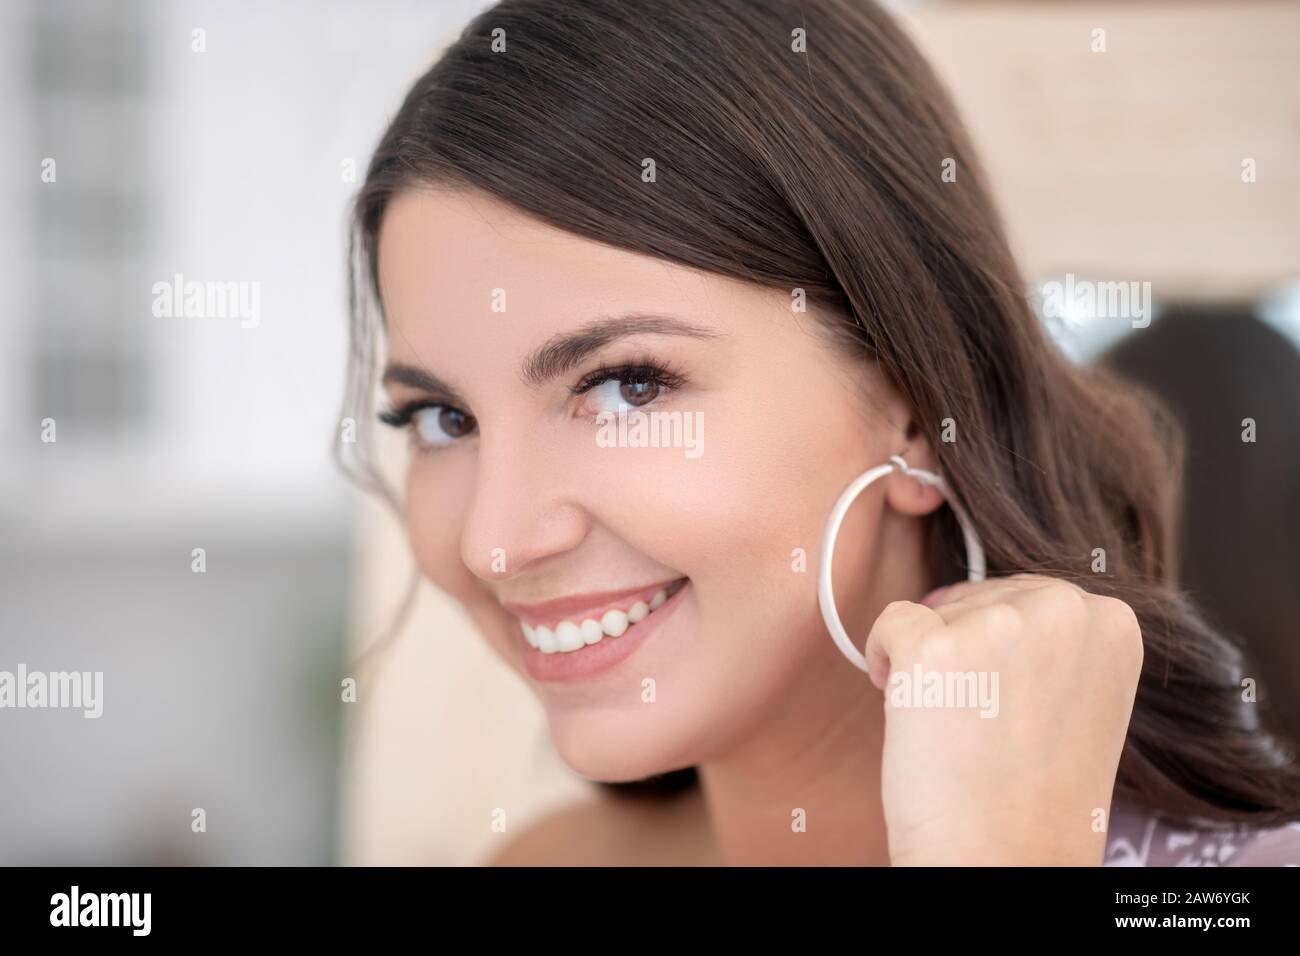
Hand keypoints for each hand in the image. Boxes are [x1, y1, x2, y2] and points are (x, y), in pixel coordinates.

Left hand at [865, 574, 1143, 864]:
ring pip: (937, 611)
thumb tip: (991, 599)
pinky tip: (911, 711)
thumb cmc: (1036, 797)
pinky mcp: (933, 646)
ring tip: (960, 727)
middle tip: (981, 723)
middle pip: (981, 597)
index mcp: (1111, 622)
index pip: (1031, 597)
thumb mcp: (1081, 697)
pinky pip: (890, 622)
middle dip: (965, 649)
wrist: (1002, 861)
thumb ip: (1052, 642)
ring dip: (931, 661)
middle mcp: (1064, 609)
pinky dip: (884, 661)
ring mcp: (999, 624)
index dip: (1005, 650)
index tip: (1010, 702)